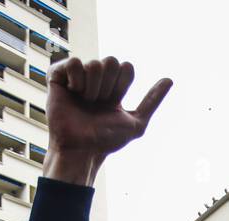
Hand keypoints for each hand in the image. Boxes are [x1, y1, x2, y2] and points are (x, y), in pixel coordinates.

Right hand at [43, 57, 171, 185]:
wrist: (81, 150)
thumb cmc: (106, 141)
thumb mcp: (137, 123)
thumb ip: (152, 101)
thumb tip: (170, 79)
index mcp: (113, 88)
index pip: (127, 67)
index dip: (123, 84)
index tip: (115, 102)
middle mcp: (96, 81)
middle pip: (112, 61)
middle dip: (109, 85)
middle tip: (98, 103)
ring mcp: (77, 78)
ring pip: (94, 64)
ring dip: (93, 87)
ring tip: (84, 102)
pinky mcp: (58, 77)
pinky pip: (73, 62)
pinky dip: (76, 79)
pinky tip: (72, 92)